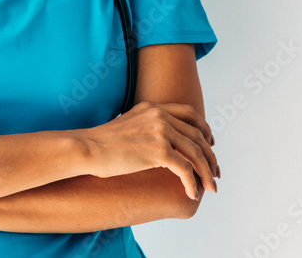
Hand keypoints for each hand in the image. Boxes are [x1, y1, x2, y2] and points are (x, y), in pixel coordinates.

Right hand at [80, 101, 218, 200]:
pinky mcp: (158, 151)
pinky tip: (192, 193)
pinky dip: (192, 182)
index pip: (189, 113)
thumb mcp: (128, 125)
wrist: (87, 149)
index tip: (210, 143)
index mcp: (154, 107)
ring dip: (206, 172)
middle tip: (215, 172)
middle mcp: (160, 116)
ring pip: (196, 152)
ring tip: (211, 187)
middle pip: (197, 134)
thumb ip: (146, 126)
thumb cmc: (101, 144)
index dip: (204, 128)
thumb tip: (159, 143)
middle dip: (210, 155)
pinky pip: (184, 169)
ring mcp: (160, 131)